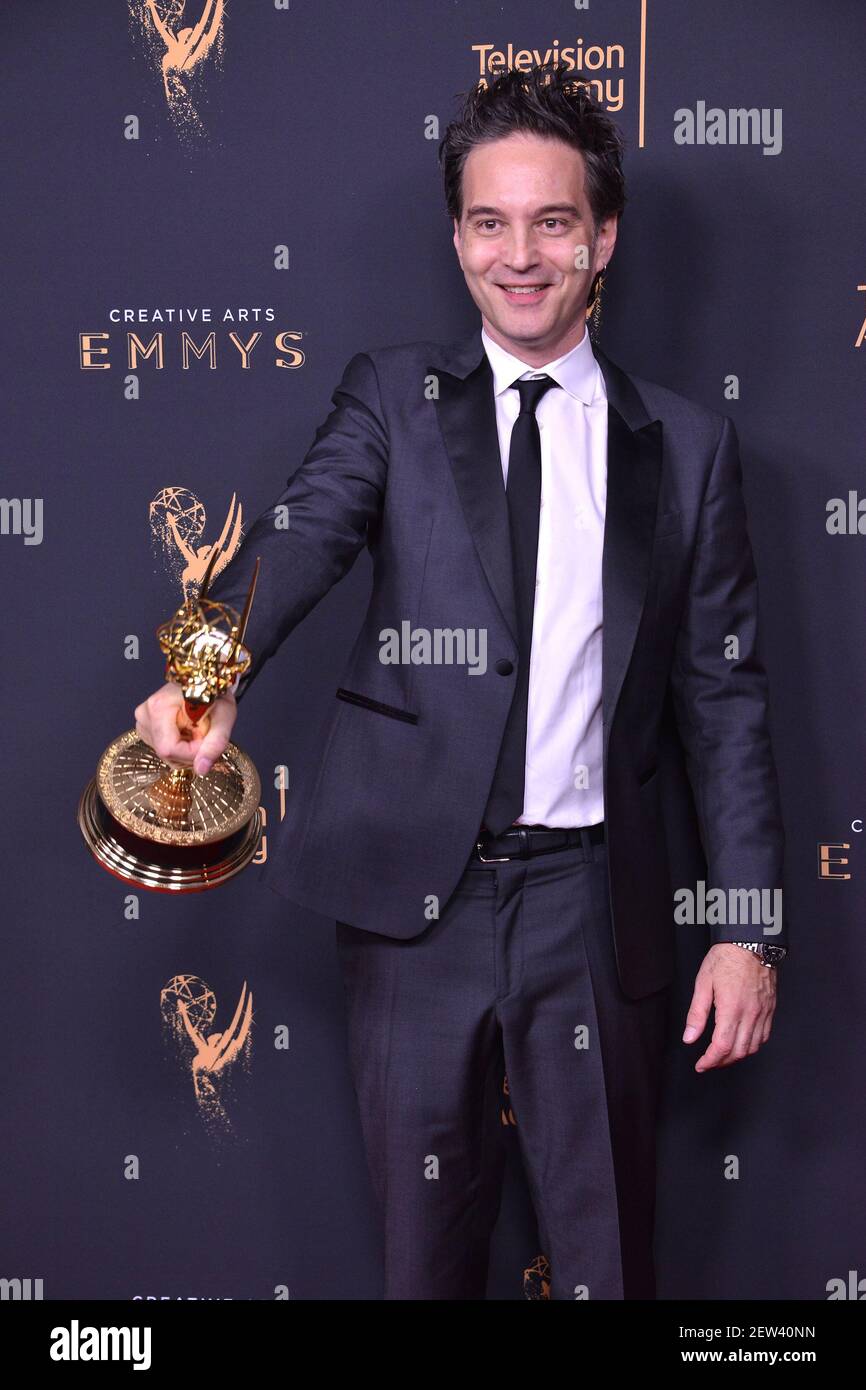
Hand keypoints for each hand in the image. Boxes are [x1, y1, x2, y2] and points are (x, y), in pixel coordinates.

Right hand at [134, 682, 237, 776]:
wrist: (207, 681)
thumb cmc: (216, 694)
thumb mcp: (224, 718)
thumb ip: (215, 744)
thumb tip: (201, 769)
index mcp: (159, 707)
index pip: (169, 748)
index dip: (191, 753)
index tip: (207, 740)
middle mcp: (145, 714)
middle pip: (166, 754)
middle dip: (190, 753)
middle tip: (204, 734)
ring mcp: (142, 721)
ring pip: (165, 755)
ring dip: (186, 751)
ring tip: (196, 731)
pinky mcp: (145, 727)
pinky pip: (163, 749)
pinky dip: (179, 747)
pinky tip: (187, 732)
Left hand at [682, 944, 776, 1071]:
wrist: (750, 942)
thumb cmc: (725, 958)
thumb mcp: (703, 983)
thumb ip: (696, 1014)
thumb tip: (689, 1038)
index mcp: (731, 1008)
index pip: (721, 1047)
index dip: (710, 1061)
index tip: (700, 1065)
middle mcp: (750, 1014)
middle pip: (738, 1052)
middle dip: (721, 1062)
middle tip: (708, 1062)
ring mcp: (763, 1012)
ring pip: (753, 1047)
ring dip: (737, 1056)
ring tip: (722, 1055)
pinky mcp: (770, 1009)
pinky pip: (764, 1036)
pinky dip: (752, 1045)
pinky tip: (741, 1042)